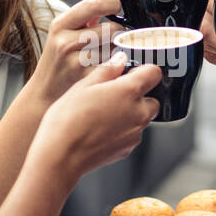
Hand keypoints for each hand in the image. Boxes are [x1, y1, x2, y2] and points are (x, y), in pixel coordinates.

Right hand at [28, 0, 119, 104]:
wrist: (45, 92)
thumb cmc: (59, 57)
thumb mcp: (67, 28)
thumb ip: (90, 5)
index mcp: (60, 24)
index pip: (94, 4)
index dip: (113, 3)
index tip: (117, 7)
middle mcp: (66, 42)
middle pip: (112, 28)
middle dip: (118, 31)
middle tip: (112, 37)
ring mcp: (76, 62)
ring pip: (115, 48)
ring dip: (116, 50)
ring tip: (104, 55)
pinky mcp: (86, 80)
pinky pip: (114, 67)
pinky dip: (115, 66)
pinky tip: (105, 69)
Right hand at [30, 54, 161, 182]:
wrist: (61, 155)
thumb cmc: (67, 119)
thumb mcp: (83, 86)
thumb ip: (106, 71)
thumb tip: (118, 61)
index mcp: (129, 91)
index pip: (154, 73)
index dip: (143, 71)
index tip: (130, 72)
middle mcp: (138, 112)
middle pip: (151, 99)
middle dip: (138, 96)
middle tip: (113, 95)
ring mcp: (135, 133)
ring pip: (142, 118)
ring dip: (130, 114)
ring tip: (102, 114)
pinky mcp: (128, 149)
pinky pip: (132, 134)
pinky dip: (122, 130)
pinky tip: (100, 129)